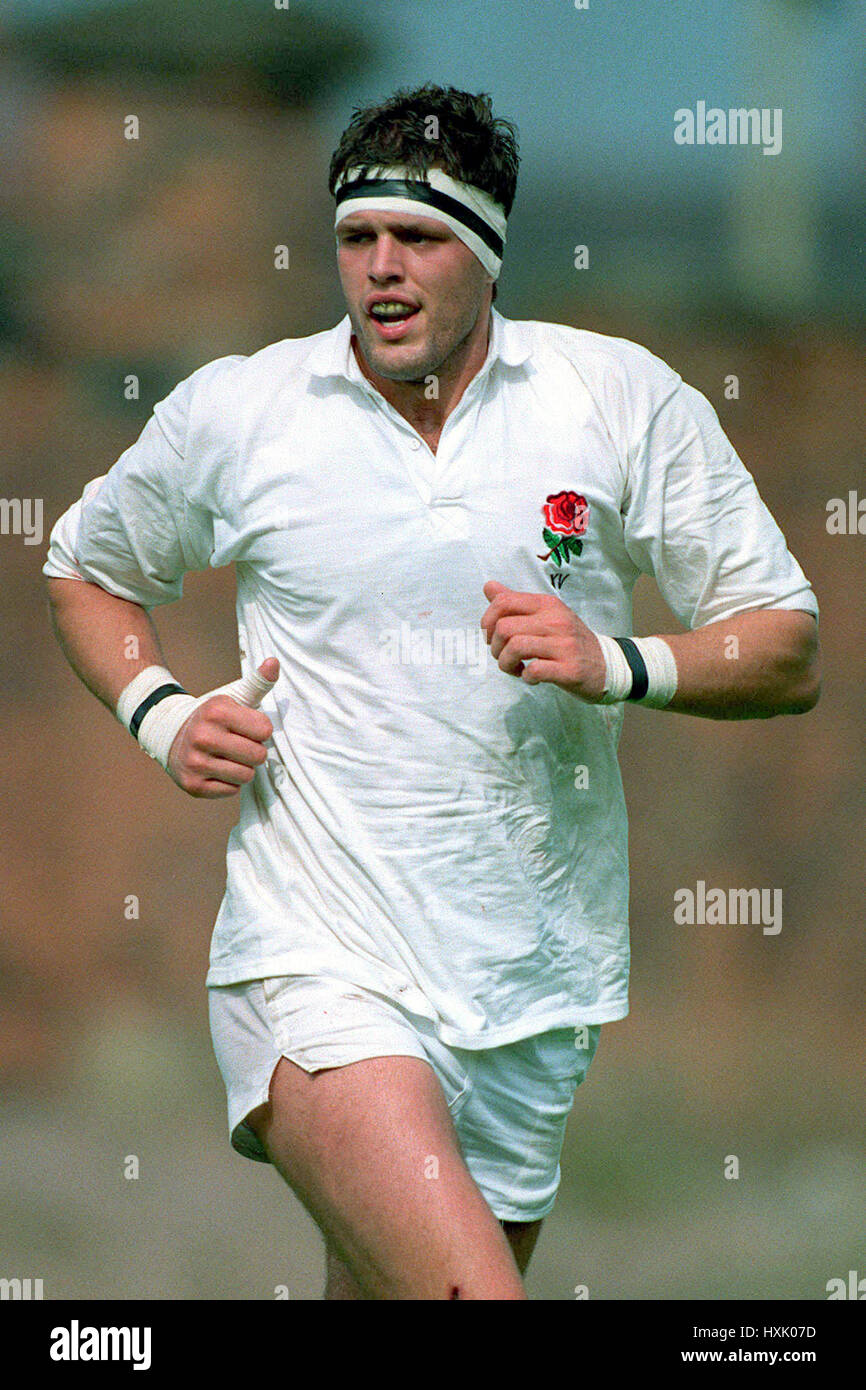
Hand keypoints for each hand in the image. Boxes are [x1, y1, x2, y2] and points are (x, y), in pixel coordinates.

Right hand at [167, 658, 278, 797]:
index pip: (265, 730)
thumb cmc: (212, 717)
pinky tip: (216, 769)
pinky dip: (228, 783)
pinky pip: (231, 790)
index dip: (259, 730)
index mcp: (216, 711)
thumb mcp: (233, 696)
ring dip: (242, 768)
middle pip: (258, 756)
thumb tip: (274, 662)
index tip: (244, 727)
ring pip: (246, 776)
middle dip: (253, 751)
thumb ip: (258, 682)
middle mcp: (203, 736)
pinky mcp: (193, 785)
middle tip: (237, 744)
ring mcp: (195, 762)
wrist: (168, 734)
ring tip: (227, 757)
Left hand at [480, 581, 606, 699]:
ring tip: (515, 668)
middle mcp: (556, 620)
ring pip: (515, 647)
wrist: (608, 665)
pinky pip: (534, 670)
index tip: (492, 636)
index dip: (487, 621)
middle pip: (504, 627)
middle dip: (495, 647)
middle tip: (504, 656)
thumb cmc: (569, 641)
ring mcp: (564, 644)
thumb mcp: (546, 616)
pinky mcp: (570, 668)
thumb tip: (489, 586)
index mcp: (547, 604)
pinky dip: (526, 677)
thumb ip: (516, 602)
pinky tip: (531, 676)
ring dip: (506, 663)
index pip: (504, 602)